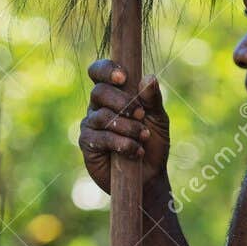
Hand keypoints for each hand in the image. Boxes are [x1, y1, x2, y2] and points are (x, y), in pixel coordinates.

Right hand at [78, 59, 169, 193]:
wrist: (149, 176)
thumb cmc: (152, 143)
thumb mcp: (158, 119)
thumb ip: (153, 99)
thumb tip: (148, 78)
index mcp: (114, 93)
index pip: (99, 72)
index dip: (106, 70)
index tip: (123, 78)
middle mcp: (98, 106)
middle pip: (99, 92)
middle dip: (123, 102)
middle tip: (141, 114)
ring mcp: (91, 124)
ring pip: (103, 116)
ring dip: (128, 127)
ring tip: (143, 137)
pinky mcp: (88, 144)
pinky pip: (101, 138)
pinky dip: (122, 144)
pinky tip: (135, 152)